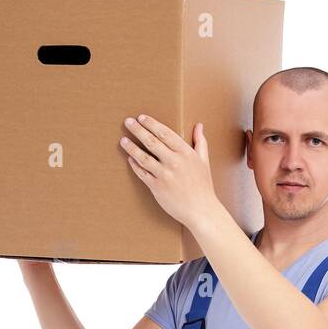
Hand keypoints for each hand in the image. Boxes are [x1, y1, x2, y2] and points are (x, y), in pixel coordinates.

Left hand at [119, 114, 218, 231]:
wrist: (201, 211)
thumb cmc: (203, 186)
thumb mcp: (204, 161)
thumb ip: (200, 142)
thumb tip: (199, 125)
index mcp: (185, 153)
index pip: (165, 133)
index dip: (151, 124)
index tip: (141, 117)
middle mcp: (174, 162)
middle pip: (151, 142)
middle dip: (138, 130)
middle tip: (127, 122)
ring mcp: (164, 175)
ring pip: (143, 157)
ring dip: (131, 148)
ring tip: (123, 140)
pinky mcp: (157, 188)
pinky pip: (142, 174)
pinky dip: (135, 166)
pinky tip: (129, 159)